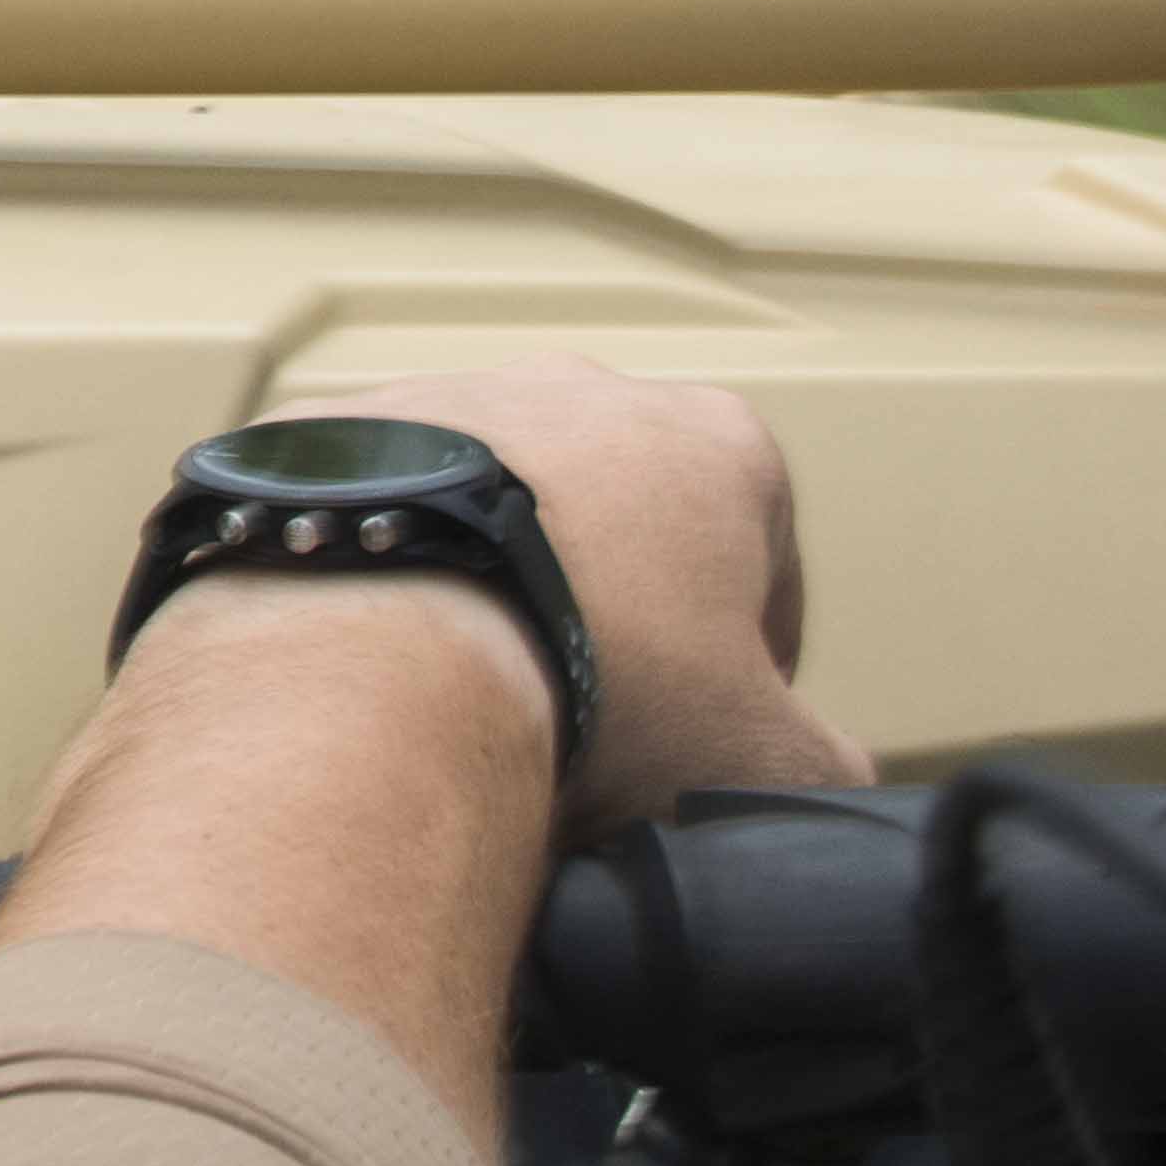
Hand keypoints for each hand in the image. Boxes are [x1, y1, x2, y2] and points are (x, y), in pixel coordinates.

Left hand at [301, 350, 859, 844]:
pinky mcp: (341, 426)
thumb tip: (824, 777)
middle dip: (617, 613)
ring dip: (503, 583)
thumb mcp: (757, 755)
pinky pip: (388, 513)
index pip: (766, 568)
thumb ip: (820, 765)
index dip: (749, 667)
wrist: (389, 640)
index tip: (705, 731)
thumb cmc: (597, 683)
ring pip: (504, 511)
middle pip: (629, 526)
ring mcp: (454, 393)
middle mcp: (588, 388)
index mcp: (719, 442)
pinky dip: (399, 573)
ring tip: (479, 687)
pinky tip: (391, 652)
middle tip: (587, 717)